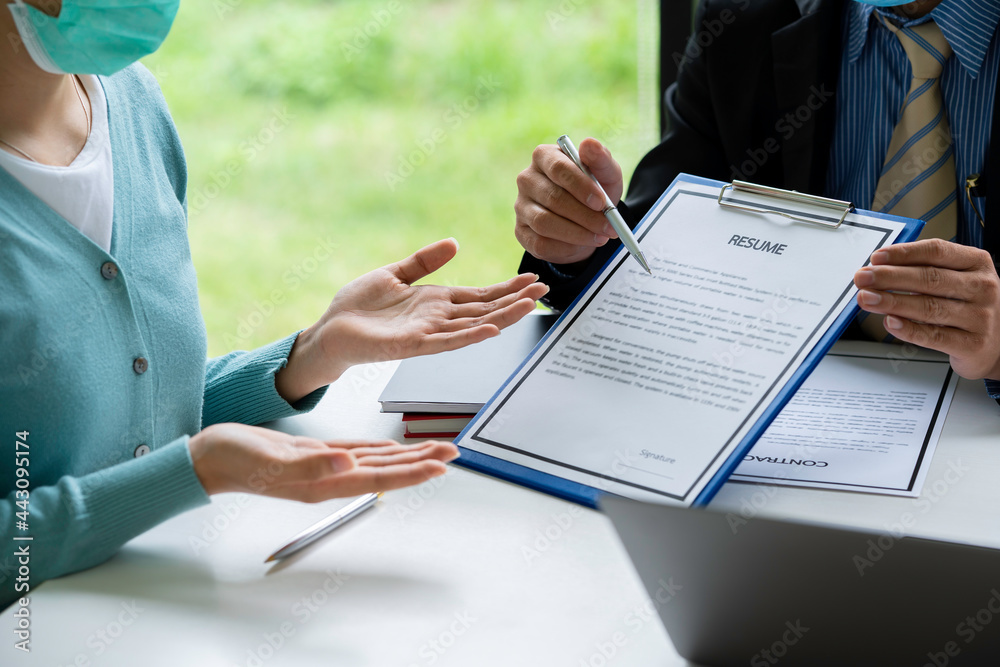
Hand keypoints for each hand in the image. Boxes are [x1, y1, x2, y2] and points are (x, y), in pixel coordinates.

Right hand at [189, 423, 458, 499]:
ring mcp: (325, 468)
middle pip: (388, 470)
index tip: (441, 465)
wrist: (210, 456)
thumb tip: (348, 464)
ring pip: (378, 461)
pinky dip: (381, 450)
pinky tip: (395, 448)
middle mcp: (331, 477)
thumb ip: (312, 464)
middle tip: (453, 452)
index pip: (380, 477)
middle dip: (422, 462)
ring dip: (408, 456)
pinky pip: (358, 453)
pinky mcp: (317, 455)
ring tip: (436, 449)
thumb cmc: (234, 458)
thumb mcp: (271, 459)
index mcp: (323, 482)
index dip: (413, 472)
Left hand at [276, 238, 548, 401]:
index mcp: (436, 302)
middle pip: (484, 309)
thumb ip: (425, 261)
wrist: (330, 329)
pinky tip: (490, 329)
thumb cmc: (358, 306)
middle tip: (544, 291)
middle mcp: (437, 319)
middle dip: (515, 300)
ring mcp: (427, 333)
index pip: (480, 295)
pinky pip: (446, 342)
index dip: (507, 288)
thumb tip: (454, 243)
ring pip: (473, 325)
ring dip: (501, 317)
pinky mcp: (412, 345)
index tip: (532, 280)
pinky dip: (469, 336)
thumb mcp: (395, 274)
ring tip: (528, 306)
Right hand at [514, 138, 623, 263]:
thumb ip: (600, 159)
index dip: (581, 186)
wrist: (585, 218)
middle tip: (609, 227)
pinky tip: (582, 245)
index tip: (602, 203)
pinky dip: (565, 248)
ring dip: (577, 233)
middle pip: (553, 198)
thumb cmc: (594, 190)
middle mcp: (527, 179)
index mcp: (544, 156)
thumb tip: (589, 143)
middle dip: (585, 216)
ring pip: (545, 223)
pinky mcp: (521, 231)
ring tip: (600, 237)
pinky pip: (540, 243)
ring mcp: (521, 206)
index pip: (559, 168)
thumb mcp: (605, 174)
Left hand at [853, 239, 999, 378]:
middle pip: (929, 278)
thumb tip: (878, 269)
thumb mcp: (955, 280)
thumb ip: (923, 271)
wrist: (995, 344)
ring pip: (929, 307)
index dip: (904, 254)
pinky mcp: (972, 344)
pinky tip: (889, 322)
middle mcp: (982, 287)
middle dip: (890, 277)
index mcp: (976, 264)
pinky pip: (933, 336)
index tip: (876, 257)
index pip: (937, 251)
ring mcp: (979, 317)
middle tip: (863, 278)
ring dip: (892, 302)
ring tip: (867, 299)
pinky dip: (908, 329)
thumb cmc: (967, 306)